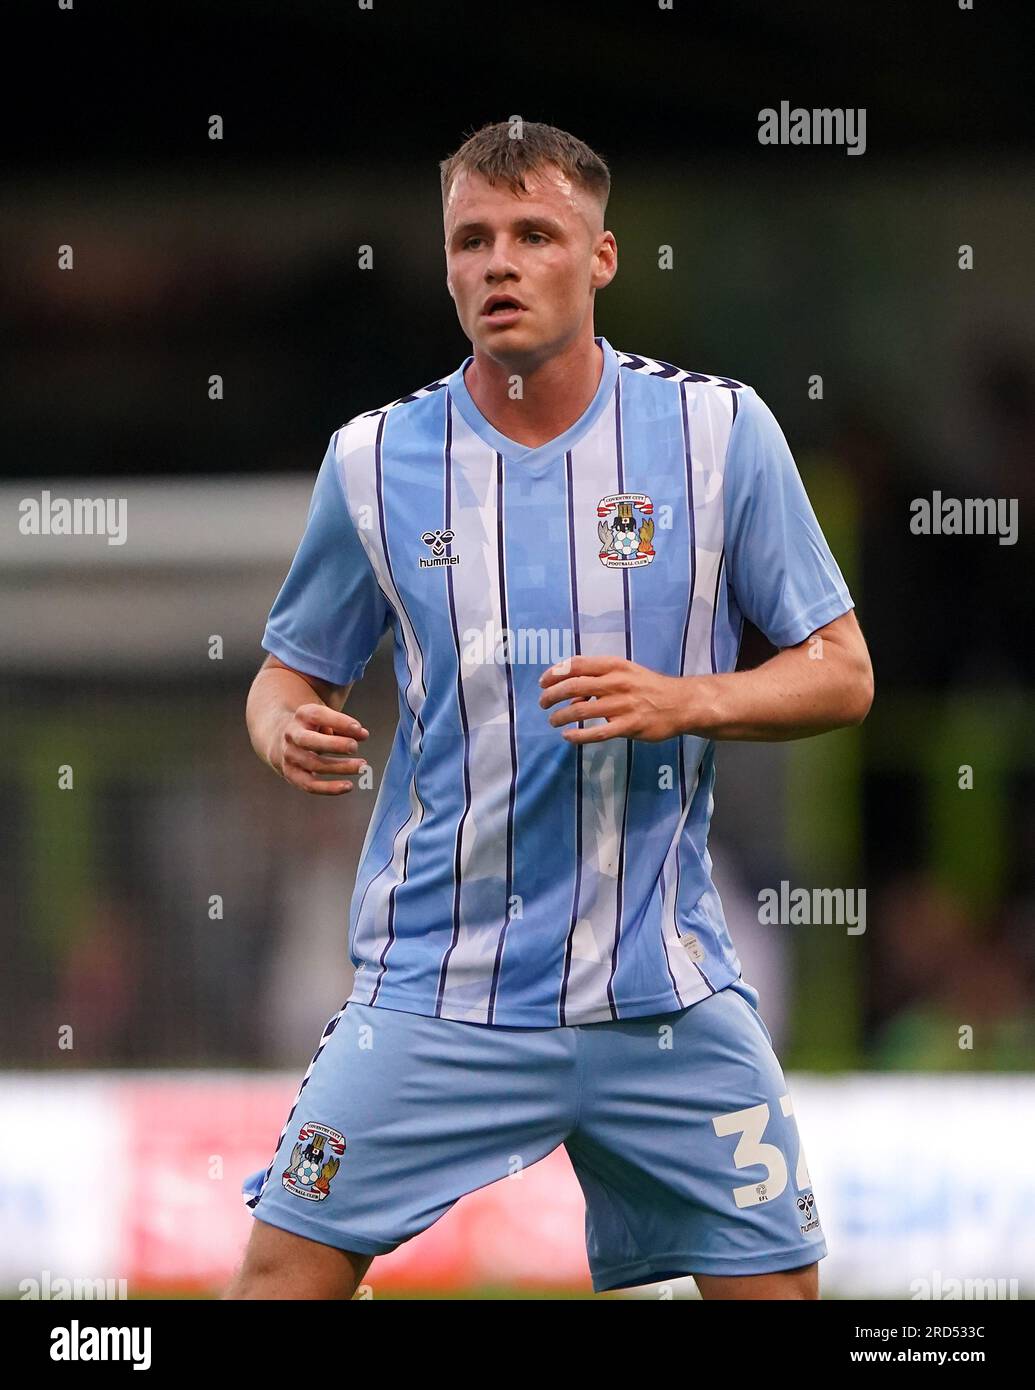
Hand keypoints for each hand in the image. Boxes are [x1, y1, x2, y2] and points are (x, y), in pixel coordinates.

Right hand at [272, 703, 370, 793]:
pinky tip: (348, 786)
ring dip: (339, 767)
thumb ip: (345, 725)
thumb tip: (363, 735)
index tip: (358, 728)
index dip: (339, 722)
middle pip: (310, 741)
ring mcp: (290, 756)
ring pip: (313, 764)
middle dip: (334, 744)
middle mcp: (292, 735)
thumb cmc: (313, 726)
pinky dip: (329, 788)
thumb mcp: (326, 717)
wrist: (280, 738)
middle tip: (355, 747)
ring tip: (362, 766)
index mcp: (302, 715)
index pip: (318, 716)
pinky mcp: (291, 774)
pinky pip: (310, 785)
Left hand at [538, 656, 700, 744]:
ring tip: (553, 721)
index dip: (555, 673)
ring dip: (560, 717)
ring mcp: (623, 705)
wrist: (680, 703)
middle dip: (551, 695)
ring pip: (581, 710)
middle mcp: (617, 682)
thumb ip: (598, 679)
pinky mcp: (629, 726)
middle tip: (542, 704)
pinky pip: (597, 732)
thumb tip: (571, 693)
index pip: (576, 664)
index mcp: (614, 665)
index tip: (542, 682)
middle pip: (573, 686)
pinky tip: (568, 737)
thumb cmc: (647, 687)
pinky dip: (578, 735)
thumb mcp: (625, 673)